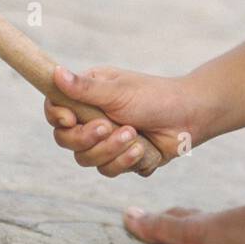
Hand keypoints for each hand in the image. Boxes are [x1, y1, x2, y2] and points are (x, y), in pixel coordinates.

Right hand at [42, 65, 208, 177]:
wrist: (189, 116)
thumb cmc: (155, 96)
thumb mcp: (118, 91)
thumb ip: (86, 88)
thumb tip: (56, 73)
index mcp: (87, 96)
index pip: (55, 110)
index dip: (58, 118)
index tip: (70, 119)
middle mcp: (92, 119)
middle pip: (66, 140)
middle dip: (88, 138)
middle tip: (109, 127)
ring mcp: (105, 141)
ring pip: (87, 159)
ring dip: (111, 150)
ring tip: (134, 135)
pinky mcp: (119, 159)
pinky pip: (109, 170)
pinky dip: (125, 161)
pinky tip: (142, 149)